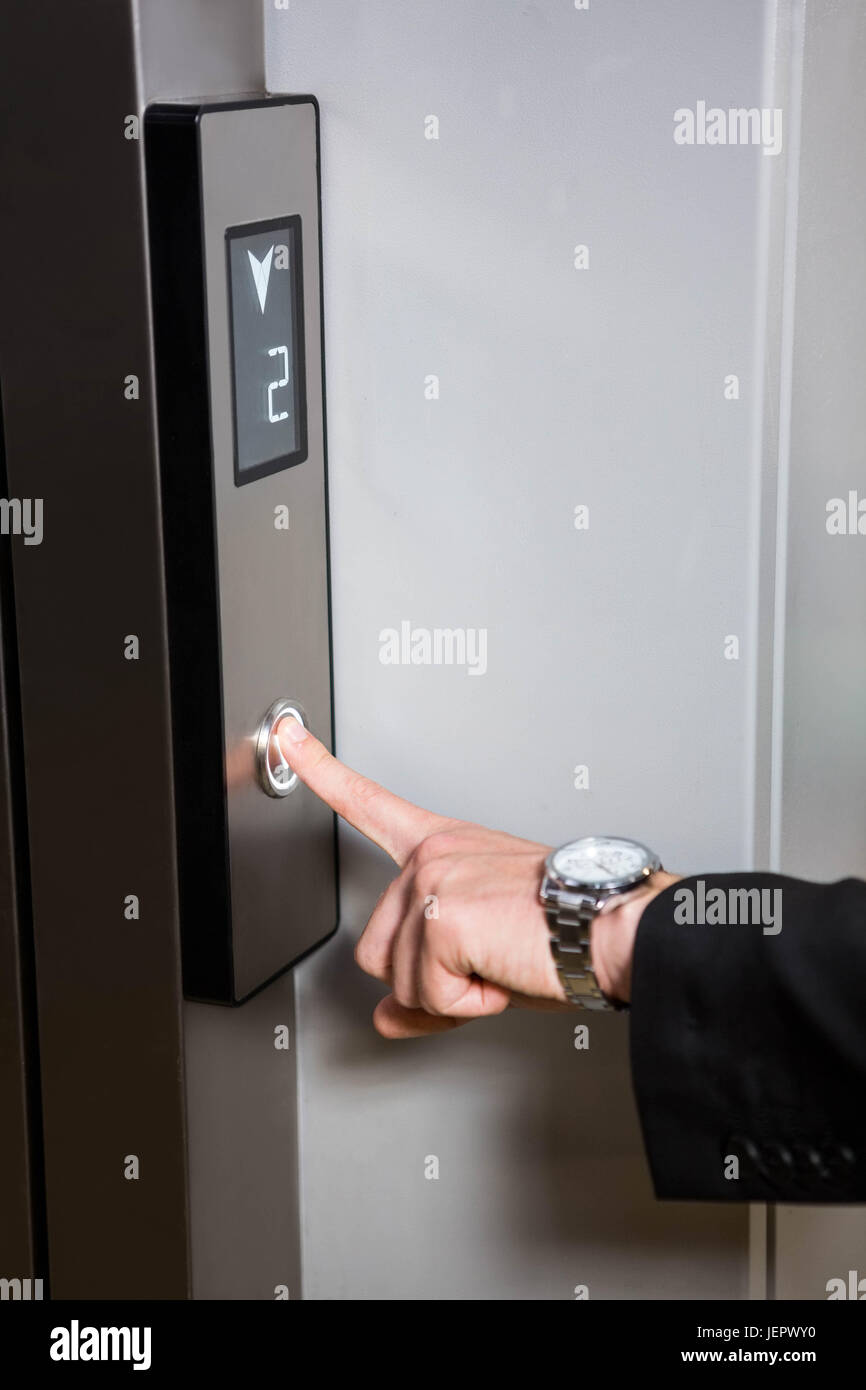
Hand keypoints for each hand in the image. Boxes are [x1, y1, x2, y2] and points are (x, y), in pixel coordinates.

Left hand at [276, 718, 676, 1035]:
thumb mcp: (480, 954)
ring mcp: (431, 880)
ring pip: (398, 980)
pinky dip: (468, 1004)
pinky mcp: (439, 916)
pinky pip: (427, 995)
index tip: (286, 732)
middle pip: (375, 951)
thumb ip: (425, 981)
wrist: (613, 928)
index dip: (321, 769)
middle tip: (484, 966)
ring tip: (500, 962)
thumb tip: (387, 1019)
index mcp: (443, 845)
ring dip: (449, 994)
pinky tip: (502, 972)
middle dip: (425, 979)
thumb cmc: (564, 928)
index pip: (370, 803)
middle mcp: (431, 855)